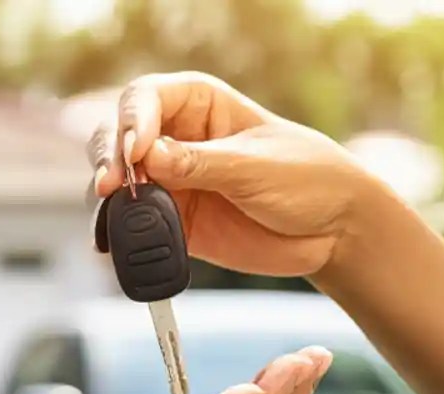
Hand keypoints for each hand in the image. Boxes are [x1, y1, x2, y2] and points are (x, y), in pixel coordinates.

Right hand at [88, 72, 383, 277]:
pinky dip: (120, 234)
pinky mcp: (177, 223)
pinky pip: (135, 226)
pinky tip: (115, 244)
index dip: (132, 121)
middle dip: (109, 158)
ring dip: (107, 198)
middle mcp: (176, 137)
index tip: (137, 151)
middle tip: (113, 186)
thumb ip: (202, 163)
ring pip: (117, 182)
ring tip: (115, 217)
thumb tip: (148, 158)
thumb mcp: (257, 166)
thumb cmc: (309, 179)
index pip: (145, 98)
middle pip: (118, 137)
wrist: (336, 230)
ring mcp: (173, 181)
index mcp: (198, 103)